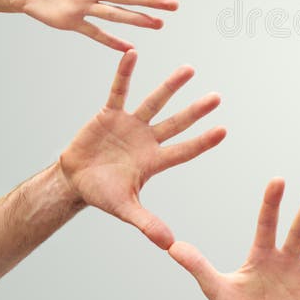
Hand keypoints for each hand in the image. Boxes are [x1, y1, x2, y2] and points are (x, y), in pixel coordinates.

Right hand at [59, 50, 225, 248]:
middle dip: (196, 111)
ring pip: (155, 102)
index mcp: (154, 161)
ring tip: (189, 69)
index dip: (203, 142)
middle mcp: (148, 138)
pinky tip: (134, 54)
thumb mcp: (126, 209)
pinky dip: (125, 73)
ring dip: (170, 86)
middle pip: (176, 122)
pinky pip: (119, 91)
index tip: (224, 130)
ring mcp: (131, 124)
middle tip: (217, 97)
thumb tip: (170, 245)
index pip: (184, 150)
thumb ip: (147, 223)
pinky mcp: (110, 114)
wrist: (75, 180)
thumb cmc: (103, 194)